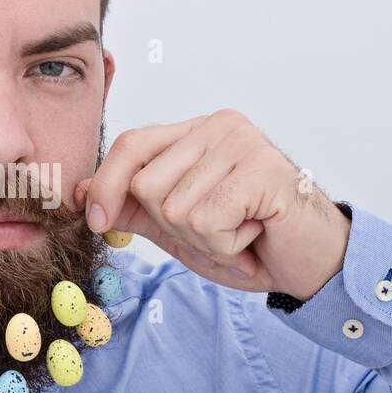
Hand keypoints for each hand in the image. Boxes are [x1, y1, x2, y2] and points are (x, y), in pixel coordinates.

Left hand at [73, 109, 350, 298]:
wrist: (313, 266)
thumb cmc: (250, 242)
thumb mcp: (179, 228)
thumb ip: (133, 207)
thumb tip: (78, 194)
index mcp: (196, 132)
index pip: (131, 144)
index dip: (105, 184)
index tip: (96, 220)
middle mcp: (218, 126)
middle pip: (146, 184)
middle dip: (175, 228)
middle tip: (219, 231)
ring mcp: (243, 143)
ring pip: (175, 209)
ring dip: (205, 240)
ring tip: (241, 233)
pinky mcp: (263, 170)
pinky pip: (206, 221)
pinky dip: (226, 245)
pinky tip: (255, 234)